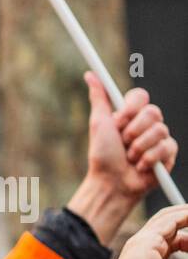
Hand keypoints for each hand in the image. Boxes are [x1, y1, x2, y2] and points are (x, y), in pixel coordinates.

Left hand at [70, 73, 178, 242]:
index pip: (141, 96)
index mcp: (131, 115)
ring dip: (139, 147)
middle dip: (133, 131)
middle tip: (123, 144)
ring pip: (160, 130)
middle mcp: (147, 124)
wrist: (111, 184)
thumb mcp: (99, 124)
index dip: (130, 108)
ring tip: (130, 158)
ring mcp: (159, 138)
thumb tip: (90, 75)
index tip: (118, 121)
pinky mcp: (168, 154)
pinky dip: (149, 159)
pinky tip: (141, 167)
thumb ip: (99, 98)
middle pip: (153, 112)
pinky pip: (166, 147)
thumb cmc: (102, 156)